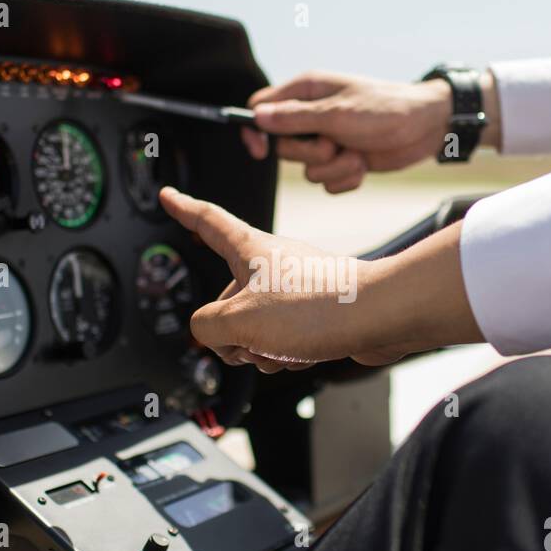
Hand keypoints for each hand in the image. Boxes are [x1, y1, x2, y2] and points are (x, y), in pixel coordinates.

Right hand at [159, 187, 482, 371]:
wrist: (380, 317)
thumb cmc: (319, 306)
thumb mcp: (240, 320)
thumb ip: (207, 327)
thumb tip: (208, 333)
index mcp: (250, 251)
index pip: (208, 222)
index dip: (184, 209)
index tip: (170, 196)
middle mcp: (273, 264)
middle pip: (227, 298)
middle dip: (230, 330)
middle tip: (246, 343)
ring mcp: (296, 287)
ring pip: (255, 324)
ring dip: (260, 347)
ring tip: (281, 348)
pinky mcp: (318, 311)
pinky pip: (284, 337)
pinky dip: (286, 351)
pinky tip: (302, 354)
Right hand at [240, 70, 456, 192]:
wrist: (427, 127)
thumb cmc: (386, 110)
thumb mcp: (338, 114)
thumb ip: (295, 118)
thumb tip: (257, 117)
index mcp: (306, 93)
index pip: (261, 109)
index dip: (256, 131)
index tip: (260, 151)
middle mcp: (313, 116)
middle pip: (283, 147)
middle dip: (310, 154)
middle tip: (334, 144)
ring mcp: (329, 140)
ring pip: (308, 170)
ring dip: (334, 168)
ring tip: (357, 154)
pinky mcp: (343, 161)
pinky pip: (328, 183)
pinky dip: (346, 179)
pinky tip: (364, 165)